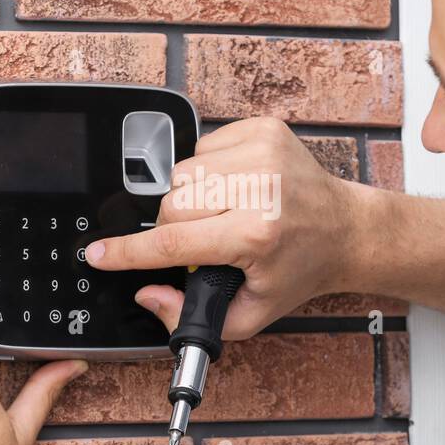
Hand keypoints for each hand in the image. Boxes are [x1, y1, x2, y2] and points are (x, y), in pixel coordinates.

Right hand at [85, 116, 363, 338]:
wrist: (345, 230)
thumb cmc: (298, 270)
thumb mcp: (249, 314)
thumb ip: (190, 315)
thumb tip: (147, 293)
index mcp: (256, 233)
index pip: (171, 242)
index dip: (128, 253)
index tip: (99, 254)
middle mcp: (260, 186)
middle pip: (171, 203)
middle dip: (171, 228)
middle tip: (201, 243)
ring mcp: (262, 151)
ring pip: (183, 173)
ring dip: (190, 197)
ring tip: (221, 214)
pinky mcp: (263, 129)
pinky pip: (203, 146)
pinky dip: (207, 170)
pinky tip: (234, 188)